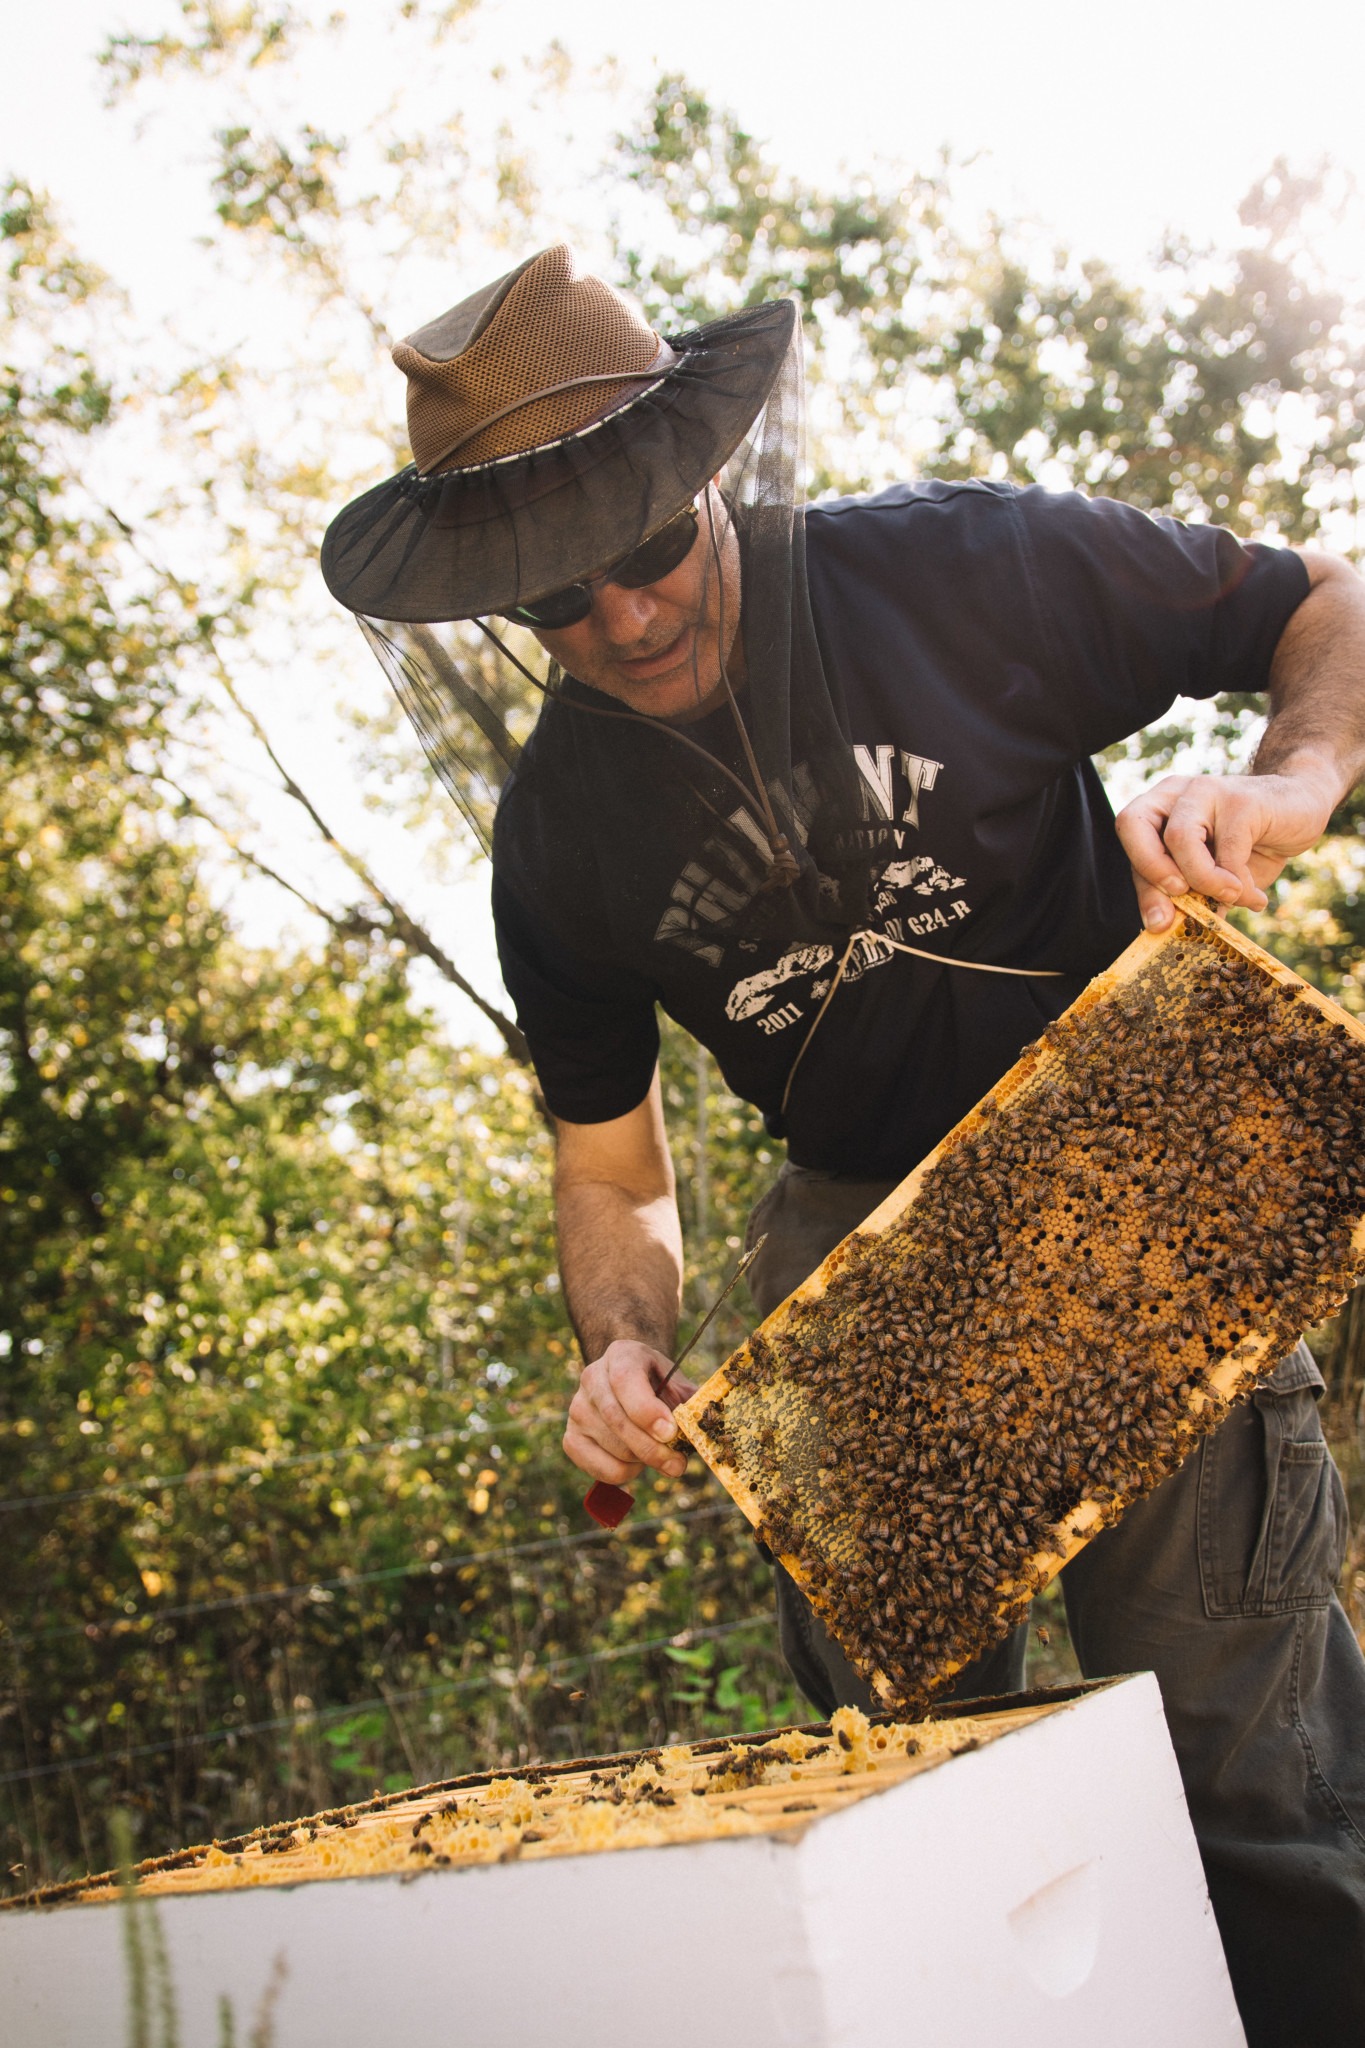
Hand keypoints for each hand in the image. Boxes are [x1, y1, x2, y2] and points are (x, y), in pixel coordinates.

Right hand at [563, 1339, 697, 1485]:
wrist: (631, 1383)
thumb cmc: (660, 1385)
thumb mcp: (678, 1384)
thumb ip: (690, 1405)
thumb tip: (699, 1433)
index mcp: (621, 1354)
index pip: (625, 1380)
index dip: (647, 1410)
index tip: (670, 1432)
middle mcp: (592, 1377)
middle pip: (617, 1419)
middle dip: (652, 1448)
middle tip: (678, 1464)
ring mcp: (577, 1408)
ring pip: (613, 1448)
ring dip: (643, 1461)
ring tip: (658, 1453)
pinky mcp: (571, 1438)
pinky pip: (599, 1468)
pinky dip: (625, 1473)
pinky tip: (637, 1462)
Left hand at [1115, 770, 1336, 932]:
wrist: (1301, 807)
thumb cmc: (1249, 845)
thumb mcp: (1210, 874)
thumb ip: (1185, 892)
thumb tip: (1165, 927)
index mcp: (1160, 806)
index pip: (1129, 838)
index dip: (1142, 882)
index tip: (1160, 921)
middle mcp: (1176, 793)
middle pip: (1134, 824)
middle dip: (1150, 869)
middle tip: (1179, 896)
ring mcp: (1207, 790)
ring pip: (1180, 839)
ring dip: (1202, 881)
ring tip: (1229, 898)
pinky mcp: (1242, 800)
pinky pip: (1229, 851)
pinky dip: (1239, 886)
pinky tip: (1254, 898)